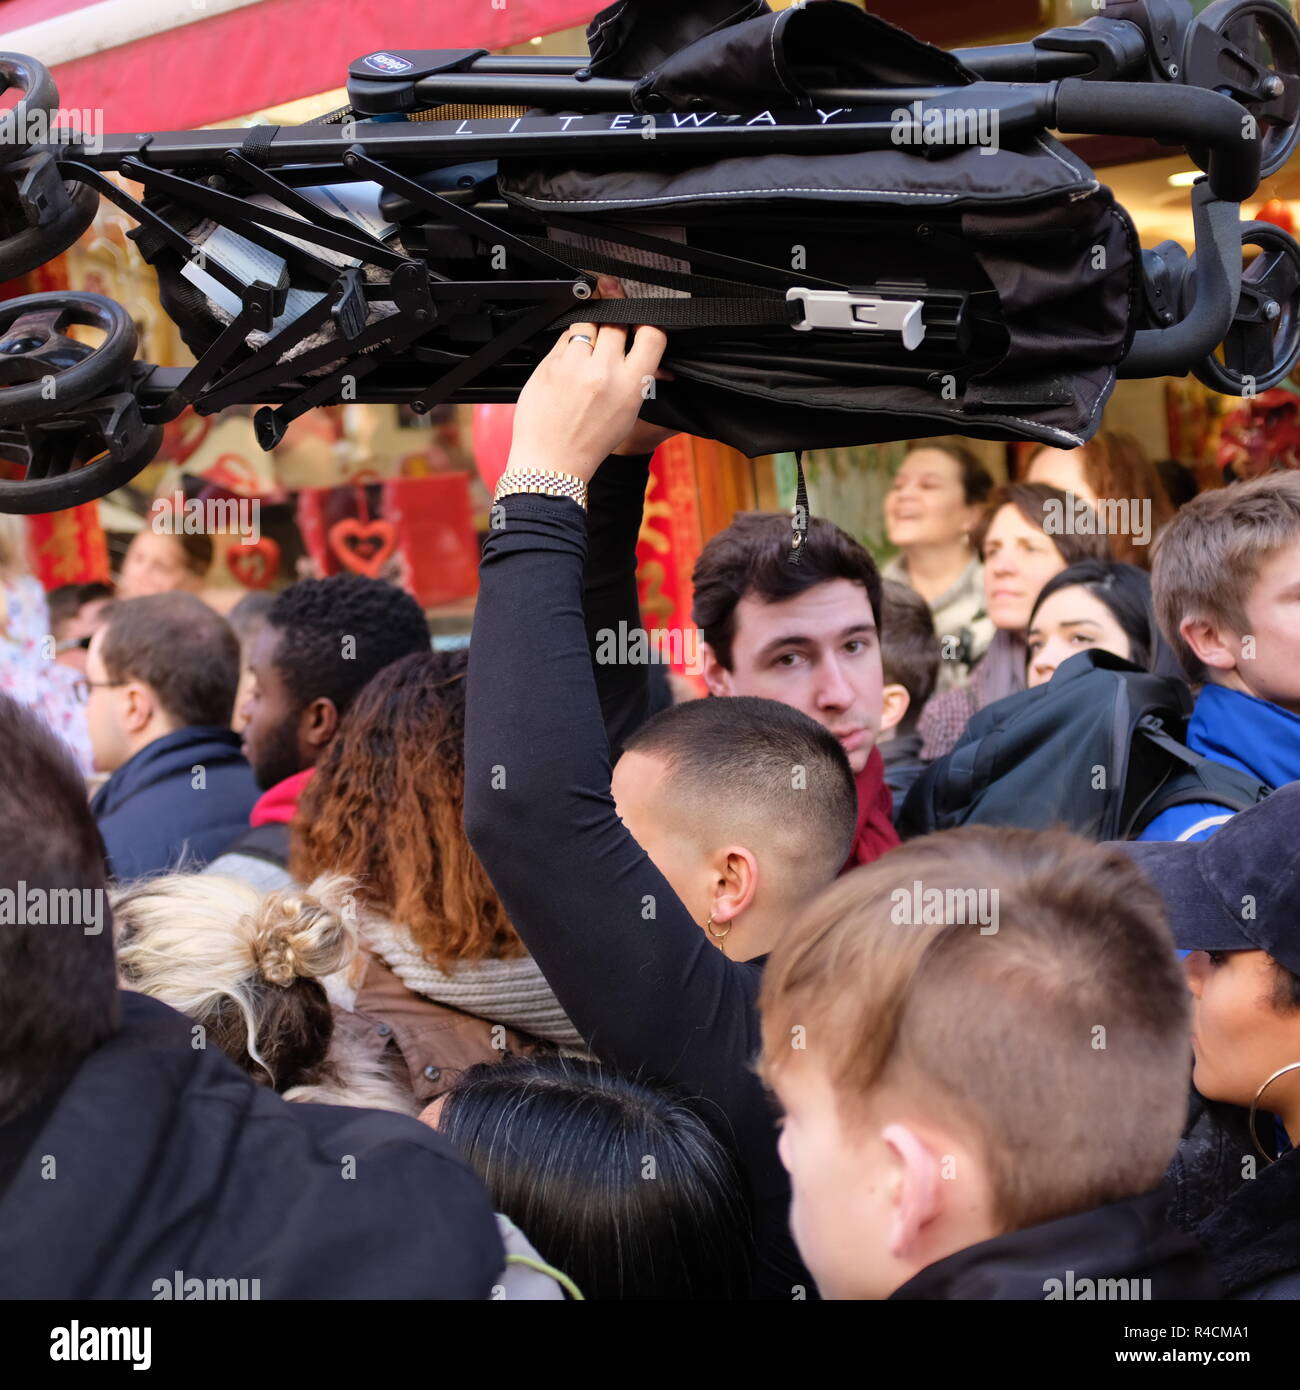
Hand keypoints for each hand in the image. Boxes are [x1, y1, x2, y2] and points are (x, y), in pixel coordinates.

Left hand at [505, 276, 668, 483]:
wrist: (552, 460)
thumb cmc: (591, 441)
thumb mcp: (628, 413)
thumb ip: (639, 377)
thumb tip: (649, 348)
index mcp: (629, 386)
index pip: (652, 335)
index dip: (647, 325)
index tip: (640, 327)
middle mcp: (603, 372)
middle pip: (616, 321)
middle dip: (616, 324)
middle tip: (611, 337)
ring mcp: (573, 366)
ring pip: (587, 322)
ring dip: (591, 330)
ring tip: (588, 352)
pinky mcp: (549, 364)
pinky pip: (565, 337)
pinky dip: (570, 344)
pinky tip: (570, 364)